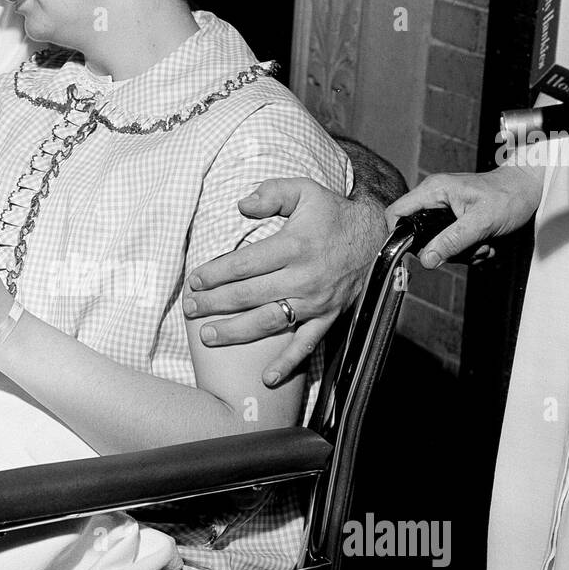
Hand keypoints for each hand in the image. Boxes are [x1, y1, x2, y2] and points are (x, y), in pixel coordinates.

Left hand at [183, 178, 387, 386]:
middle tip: (190, 309)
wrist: (378, 237)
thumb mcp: (305, 190)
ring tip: (209, 336)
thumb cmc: (333, 214)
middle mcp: (304, 277)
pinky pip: (306, 344)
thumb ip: (272, 193)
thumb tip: (240, 205)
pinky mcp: (328, 316)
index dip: (215, 274)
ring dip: (236, 332)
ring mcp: (316, 301)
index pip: (244, 264)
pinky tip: (266, 378)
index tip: (195, 282)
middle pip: (249, 295)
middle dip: (215, 303)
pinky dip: (287, 363)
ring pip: (269, 321)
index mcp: (294, 245)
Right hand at [386, 166, 542, 267]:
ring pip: (436, 243)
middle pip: (417, 234)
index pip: (396, 213)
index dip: (397, 234)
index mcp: (434, 191)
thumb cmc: (510, 196)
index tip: (415, 251)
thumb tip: (427, 260)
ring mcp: (445, 209)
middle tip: (465, 249)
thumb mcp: (481, 222)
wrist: (531, 189)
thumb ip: (452, 241)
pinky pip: (452, 243)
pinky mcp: (456, 220)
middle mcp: (436, 199)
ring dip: (459, 252)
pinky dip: (468, 250)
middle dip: (440, 249)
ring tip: (481, 245)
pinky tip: (484, 243)